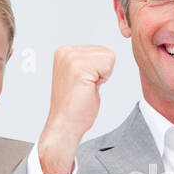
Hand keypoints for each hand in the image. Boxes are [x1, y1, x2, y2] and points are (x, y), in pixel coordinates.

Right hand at [37, 45, 114, 173]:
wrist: (65, 124)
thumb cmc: (74, 106)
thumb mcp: (80, 75)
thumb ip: (89, 62)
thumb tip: (106, 55)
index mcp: (64, 51)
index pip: (100, 49)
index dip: (98, 70)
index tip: (84, 82)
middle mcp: (65, 51)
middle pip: (105, 51)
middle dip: (101, 72)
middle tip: (85, 87)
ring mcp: (71, 58)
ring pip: (108, 57)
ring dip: (102, 76)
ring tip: (86, 88)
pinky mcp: (79, 67)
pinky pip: (108, 64)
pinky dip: (103, 79)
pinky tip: (88, 88)